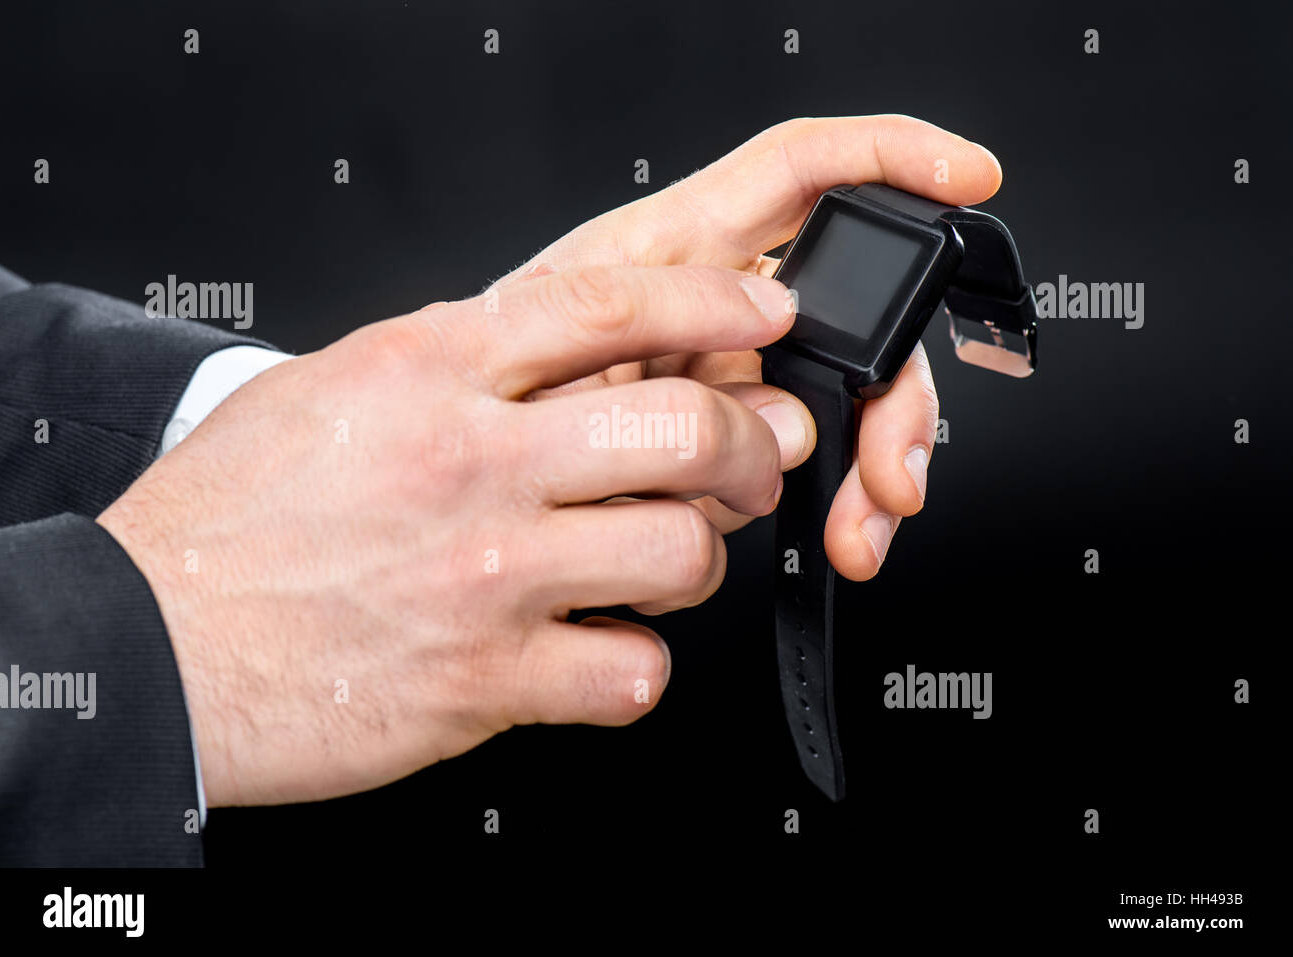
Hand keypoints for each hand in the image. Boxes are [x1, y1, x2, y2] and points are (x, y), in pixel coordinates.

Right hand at [98, 264, 800, 805]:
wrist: (150, 640)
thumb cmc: (229, 517)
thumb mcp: (328, 389)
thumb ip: (446, 357)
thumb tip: (559, 344)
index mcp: (426, 371)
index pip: (607, 304)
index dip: (711, 298)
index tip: (760, 309)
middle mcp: (467, 464)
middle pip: (681, 427)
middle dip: (746, 443)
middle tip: (750, 457)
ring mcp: (483, 575)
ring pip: (679, 553)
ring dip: (697, 562)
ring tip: (665, 566)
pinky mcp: (483, 680)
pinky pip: (631, 675)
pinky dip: (637, 668)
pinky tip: (604, 653)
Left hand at [492, 115, 1002, 579]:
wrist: (455, 491)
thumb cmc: (479, 389)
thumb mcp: (564, 344)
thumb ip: (675, 352)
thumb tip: (787, 418)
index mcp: (678, 248)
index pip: (803, 172)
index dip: (893, 155)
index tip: (969, 175)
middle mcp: (714, 310)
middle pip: (857, 321)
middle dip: (895, 403)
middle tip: (894, 474)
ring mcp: (725, 386)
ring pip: (842, 415)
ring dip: (863, 477)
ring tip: (852, 530)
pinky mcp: (721, 456)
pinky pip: (798, 479)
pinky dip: (816, 516)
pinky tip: (797, 535)